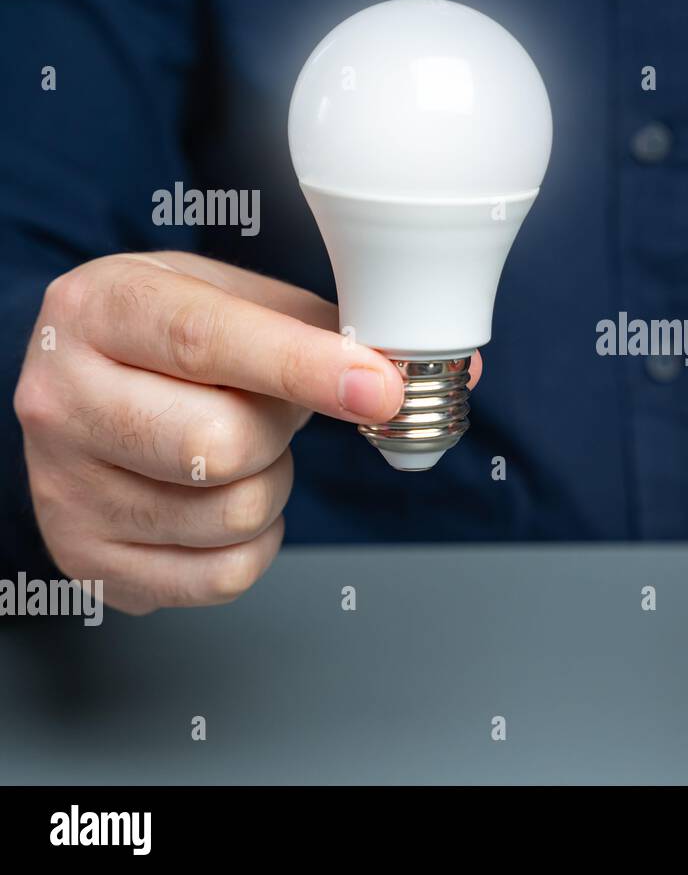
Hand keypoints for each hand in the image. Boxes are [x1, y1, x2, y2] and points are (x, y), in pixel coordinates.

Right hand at [14, 252, 479, 613]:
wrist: (79, 386)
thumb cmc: (170, 340)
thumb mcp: (234, 298)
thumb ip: (331, 326)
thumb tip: (440, 370)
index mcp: (100, 309)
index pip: (203, 341)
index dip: (303, 367)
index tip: (379, 387)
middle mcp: (61, 398)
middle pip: (221, 443)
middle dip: (280, 429)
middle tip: (267, 408)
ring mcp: (64, 488)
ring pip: (233, 514)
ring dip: (271, 484)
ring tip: (237, 449)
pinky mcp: (87, 560)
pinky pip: (223, 576)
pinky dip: (255, 543)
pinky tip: (222, 498)